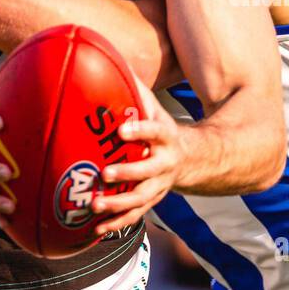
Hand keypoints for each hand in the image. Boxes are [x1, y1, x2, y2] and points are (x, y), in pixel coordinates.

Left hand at [92, 81, 186, 235]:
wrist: (193, 159)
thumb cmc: (161, 128)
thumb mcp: (155, 109)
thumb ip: (135, 90)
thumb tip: (108, 59)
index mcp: (166, 137)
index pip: (156, 131)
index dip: (141, 131)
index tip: (122, 130)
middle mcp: (165, 163)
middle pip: (148, 171)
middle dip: (128, 173)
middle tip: (105, 174)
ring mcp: (160, 185)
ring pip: (141, 198)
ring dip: (118, 205)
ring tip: (95, 205)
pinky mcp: (152, 200)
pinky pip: (135, 216)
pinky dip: (117, 224)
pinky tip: (96, 230)